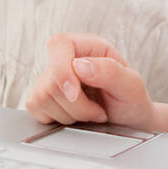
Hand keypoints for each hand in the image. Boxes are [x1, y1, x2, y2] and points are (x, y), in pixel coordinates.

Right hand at [24, 32, 157, 130]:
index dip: (62, 70)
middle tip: (98, 110)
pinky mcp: (42, 98)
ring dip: (70, 114)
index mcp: (88, 47)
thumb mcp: (132, 85)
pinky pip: (36, 110)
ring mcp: (51, 78)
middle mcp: (67, 59)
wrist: (129, 123)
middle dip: (77, 105)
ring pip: (41, 98)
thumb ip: (110, 71)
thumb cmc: (131, 101)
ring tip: (90, 113)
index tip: (75, 94)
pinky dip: (57, 120)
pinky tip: (75, 118)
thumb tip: (80, 65)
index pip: (60, 45)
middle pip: (51, 80)